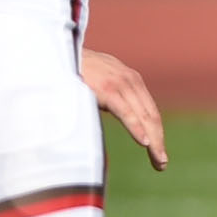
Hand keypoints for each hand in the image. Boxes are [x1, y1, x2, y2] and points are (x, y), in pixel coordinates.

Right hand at [82, 49, 167, 170]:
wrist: (55, 51)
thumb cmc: (72, 71)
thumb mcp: (95, 84)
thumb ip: (106, 100)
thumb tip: (99, 127)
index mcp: (130, 80)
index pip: (149, 111)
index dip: (156, 133)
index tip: (159, 154)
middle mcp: (130, 80)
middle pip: (151, 115)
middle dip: (158, 141)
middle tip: (161, 164)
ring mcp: (120, 83)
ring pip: (143, 116)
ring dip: (153, 141)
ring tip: (159, 161)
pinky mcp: (107, 89)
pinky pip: (126, 112)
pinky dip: (136, 128)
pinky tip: (144, 143)